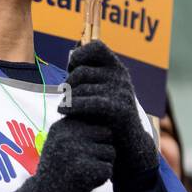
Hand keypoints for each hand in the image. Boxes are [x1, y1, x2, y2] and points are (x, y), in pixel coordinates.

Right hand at [8, 117, 114, 191]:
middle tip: (84, 164)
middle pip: (107, 133)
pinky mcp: (83, 171)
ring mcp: (74, 152)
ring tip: (82, 174)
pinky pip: (108, 169)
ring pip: (110, 151)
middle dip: (103, 149)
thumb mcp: (61, 142)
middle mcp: (67, 134)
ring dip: (102, 165)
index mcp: (62, 125)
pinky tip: (84, 184)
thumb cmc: (57, 172)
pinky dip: (101, 179)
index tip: (80, 153)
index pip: (96, 119)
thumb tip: (110, 115)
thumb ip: (80, 128)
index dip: (95, 138)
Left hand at [64, 40, 157, 180]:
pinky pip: (88, 103)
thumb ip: (89, 73)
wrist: (129, 144)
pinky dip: (72, 106)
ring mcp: (121, 92)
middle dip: (68, 84)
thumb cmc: (108, 115)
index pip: (96, 47)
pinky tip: (62, 111)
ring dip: (67, 99)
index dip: (79, 55)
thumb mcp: (101, 89)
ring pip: (81, 89)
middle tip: (63, 95)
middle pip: (81, 72)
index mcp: (116, 67)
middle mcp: (120, 76)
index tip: (71, 68)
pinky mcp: (120, 109)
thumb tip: (72, 52)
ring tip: (63, 106)